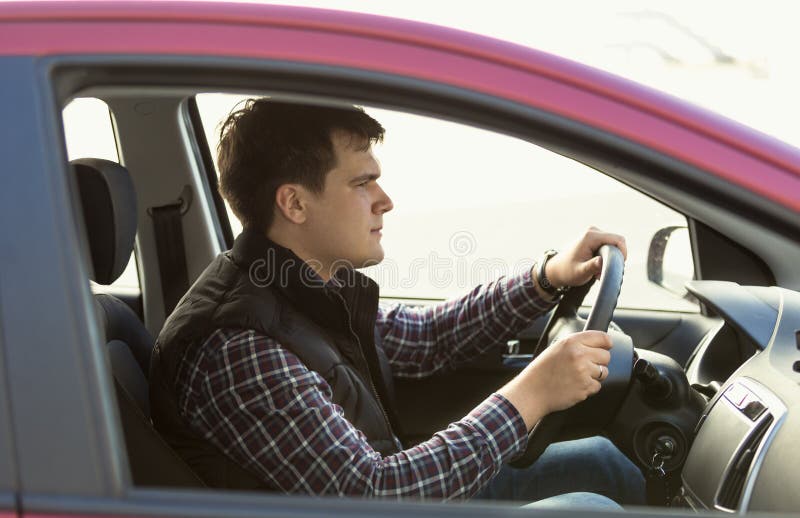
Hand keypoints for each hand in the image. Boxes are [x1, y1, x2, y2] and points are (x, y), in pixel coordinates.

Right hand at [497, 331, 612, 429]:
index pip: (602, 337)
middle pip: (606, 356)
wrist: (532, 391)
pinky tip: (576, 385)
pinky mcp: (585, 387)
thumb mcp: (556, 348)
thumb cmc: (542, 371)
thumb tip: (599, 345)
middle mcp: (579, 355)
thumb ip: (577, 344)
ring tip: (578, 376)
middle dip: (599, 361)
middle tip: (586, 365)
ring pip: (604, 372)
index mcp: (571, 342)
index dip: (606, 343)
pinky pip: (598, 386)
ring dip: (595, 375)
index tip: (606, 347)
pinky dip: (589, 387)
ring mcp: (583, 372)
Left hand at [545, 227, 626, 288]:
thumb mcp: (580, 272)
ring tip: (598, 271)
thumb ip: (591, 267)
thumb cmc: (567, 271)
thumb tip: (601, 261)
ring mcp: (593, 233)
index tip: (619, 267)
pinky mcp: (594, 238)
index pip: (618, 240)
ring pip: (613, 245)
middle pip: (617, 242)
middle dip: (615, 258)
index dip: (623, 253)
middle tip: (605, 271)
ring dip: (610, 259)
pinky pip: (608, 246)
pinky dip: (606, 257)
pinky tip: (597, 267)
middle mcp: (593, 231)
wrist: (557, 269)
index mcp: (590, 236)